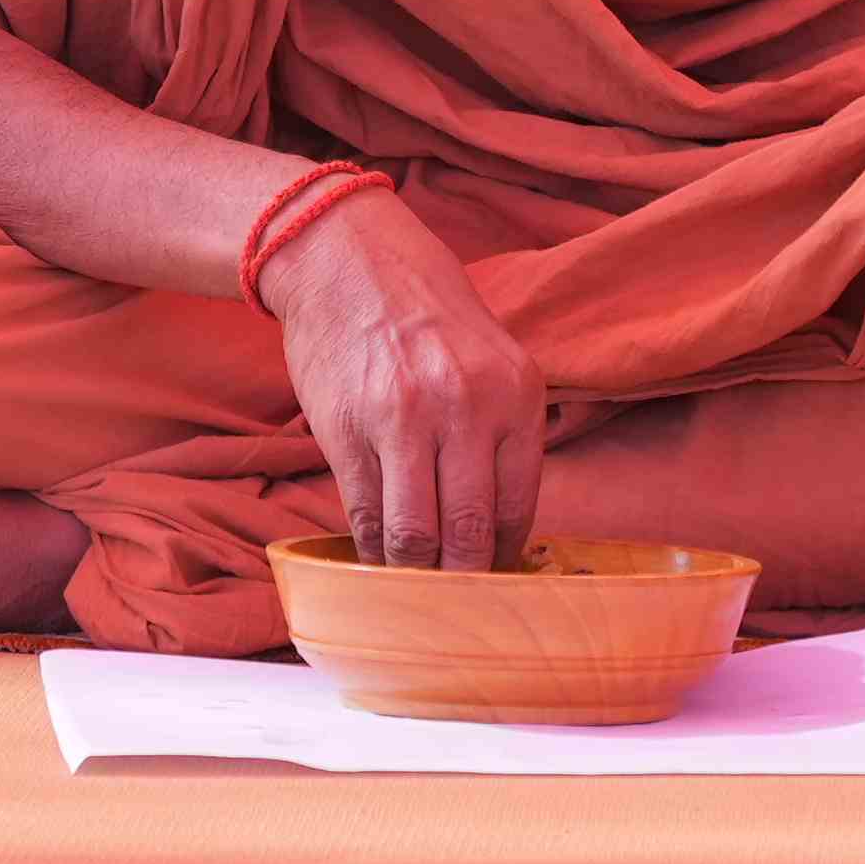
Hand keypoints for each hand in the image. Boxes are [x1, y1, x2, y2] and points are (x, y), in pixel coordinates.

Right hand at [256, 186, 547, 570]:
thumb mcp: (490, 359)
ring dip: (414, 576)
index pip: (518, 508)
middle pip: (469, 533)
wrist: (346, 260)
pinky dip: (372, 552)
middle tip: (454, 603)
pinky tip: (377, 560)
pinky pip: (365, 516)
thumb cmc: (424, 315)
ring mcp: (403, 421)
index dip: (504, 559)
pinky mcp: (348, 432)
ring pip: (415, 536)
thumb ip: (502, 434)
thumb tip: (502, 530)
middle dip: (461, 581)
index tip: (493, 582)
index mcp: (514, 393)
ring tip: (414, 589)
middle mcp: (465, 407)